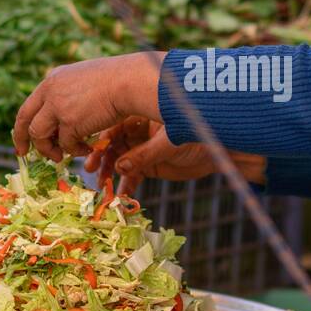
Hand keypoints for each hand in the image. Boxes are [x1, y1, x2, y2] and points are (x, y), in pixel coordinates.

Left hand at [13, 52, 163, 161]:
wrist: (130, 82)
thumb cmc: (117, 80)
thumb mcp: (84, 79)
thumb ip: (69, 93)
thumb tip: (61, 115)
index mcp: (53, 80)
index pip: (30, 104)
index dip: (25, 123)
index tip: (24, 137)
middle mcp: (50, 92)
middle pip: (24, 120)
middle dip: (22, 140)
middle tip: (24, 154)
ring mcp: (58, 107)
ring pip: (39, 136)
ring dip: (49, 150)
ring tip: (61, 157)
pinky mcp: (70, 123)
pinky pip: (66, 145)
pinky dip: (75, 151)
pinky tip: (88, 150)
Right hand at [86, 116, 266, 195]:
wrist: (219, 153)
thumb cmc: (198, 138)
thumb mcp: (171, 144)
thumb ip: (146, 155)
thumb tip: (120, 167)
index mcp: (143, 115)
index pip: (115, 125)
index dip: (103, 140)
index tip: (93, 153)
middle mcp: (140, 131)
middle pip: (113, 143)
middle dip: (102, 157)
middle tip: (91, 171)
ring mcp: (144, 148)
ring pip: (120, 159)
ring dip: (110, 173)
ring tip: (103, 187)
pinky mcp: (150, 164)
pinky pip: (133, 173)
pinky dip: (127, 183)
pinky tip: (122, 195)